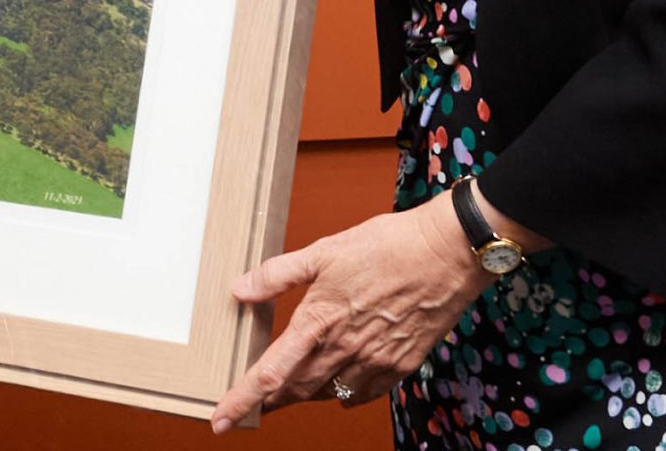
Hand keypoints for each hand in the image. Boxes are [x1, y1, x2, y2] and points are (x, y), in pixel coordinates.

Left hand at [209, 194, 483, 431]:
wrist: (445, 254)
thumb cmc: (386, 245)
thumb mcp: (323, 250)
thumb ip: (278, 275)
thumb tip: (239, 289)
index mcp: (318, 321)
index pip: (269, 374)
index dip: (241, 399)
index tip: (219, 420)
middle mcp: (344, 350)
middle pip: (296, 390)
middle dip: (271, 399)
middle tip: (253, 402)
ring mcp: (374, 362)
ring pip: (328, 394)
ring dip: (306, 394)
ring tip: (292, 389)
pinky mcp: (400, 366)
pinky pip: (363, 394)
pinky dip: (345, 394)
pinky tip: (340, 385)